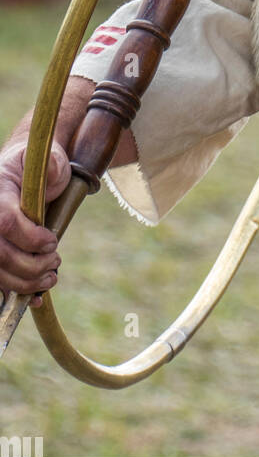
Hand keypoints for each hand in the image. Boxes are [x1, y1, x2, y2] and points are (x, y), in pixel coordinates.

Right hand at [0, 140, 69, 301]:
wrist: (22, 178)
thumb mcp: (50, 160)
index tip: (53, 242)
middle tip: (56, 261)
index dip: (31, 238)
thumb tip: (55, 172)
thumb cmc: (37, 170)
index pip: (6, 222)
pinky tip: (36, 296)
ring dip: (26, 283)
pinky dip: (16, 292)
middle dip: (32, 265)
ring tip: (50, 277)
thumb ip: (54, 165)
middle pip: (1, 254)